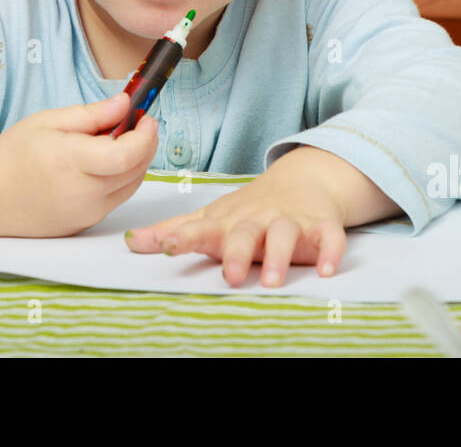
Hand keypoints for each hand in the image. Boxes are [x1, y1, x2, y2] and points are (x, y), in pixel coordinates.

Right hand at [0, 92, 157, 236]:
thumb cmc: (12, 154)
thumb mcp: (47, 121)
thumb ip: (92, 114)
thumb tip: (126, 103)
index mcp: (71, 162)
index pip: (127, 154)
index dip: (146, 135)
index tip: (145, 118)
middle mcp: (82, 193)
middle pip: (137, 170)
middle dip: (146, 144)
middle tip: (136, 125)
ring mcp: (85, 214)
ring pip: (131, 186)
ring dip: (136, 162)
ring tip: (116, 142)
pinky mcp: (84, 225)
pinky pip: (115, 199)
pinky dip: (120, 180)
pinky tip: (102, 165)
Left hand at [124, 162, 348, 286]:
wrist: (302, 179)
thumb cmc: (247, 209)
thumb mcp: (210, 217)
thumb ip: (173, 232)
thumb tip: (129, 242)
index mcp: (226, 221)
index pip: (199, 227)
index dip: (182, 236)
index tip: (166, 247)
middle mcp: (256, 220)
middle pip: (244, 233)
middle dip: (236, 253)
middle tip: (230, 276)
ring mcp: (289, 221)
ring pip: (284, 234)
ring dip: (278, 255)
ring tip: (271, 282)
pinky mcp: (320, 226)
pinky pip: (329, 236)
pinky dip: (331, 250)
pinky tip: (328, 270)